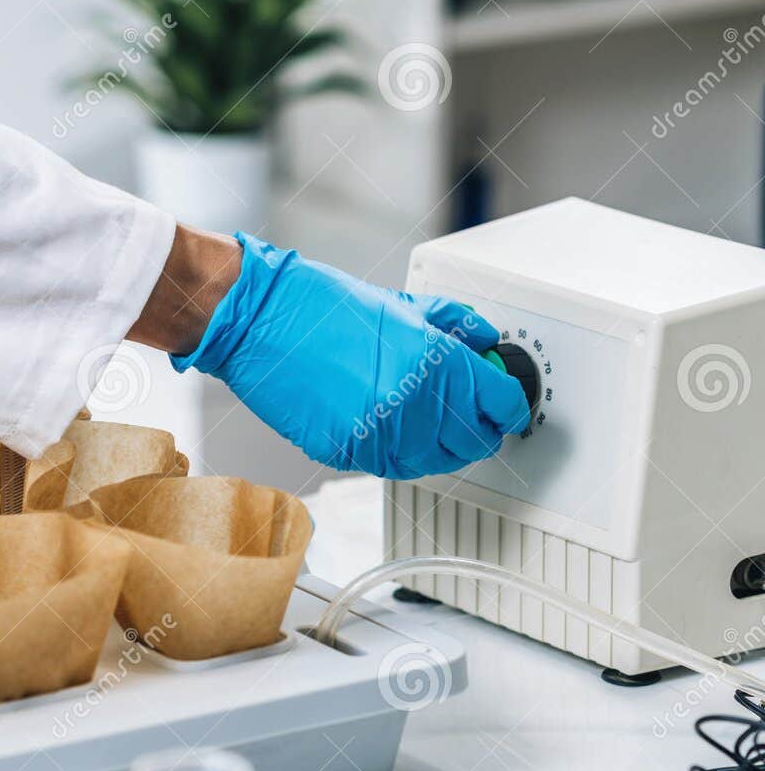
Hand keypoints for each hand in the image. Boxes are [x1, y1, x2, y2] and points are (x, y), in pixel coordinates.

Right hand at [167, 232, 530, 478]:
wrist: (260, 324)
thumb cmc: (320, 306)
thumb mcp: (401, 305)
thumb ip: (453, 327)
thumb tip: (484, 342)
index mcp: (434, 363)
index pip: (500, 403)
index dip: (510, 403)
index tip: (507, 403)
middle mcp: (412, 406)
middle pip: (474, 441)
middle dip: (480, 427)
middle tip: (476, 414)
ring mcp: (378, 436)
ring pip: (434, 462)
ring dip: (442, 446)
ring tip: (434, 422)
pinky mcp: (347, 453)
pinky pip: (392, 465)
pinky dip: (402, 452)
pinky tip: (396, 427)